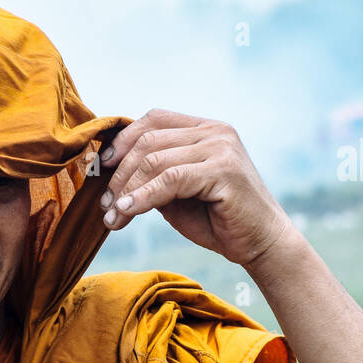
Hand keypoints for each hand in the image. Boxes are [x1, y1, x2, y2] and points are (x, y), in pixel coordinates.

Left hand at [98, 108, 298, 266]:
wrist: (261, 244)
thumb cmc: (218, 220)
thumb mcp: (177, 192)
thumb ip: (153, 175)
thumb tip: (110, 172)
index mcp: (204, 129)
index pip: (153, 119)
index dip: (122, 141)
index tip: (101, 168)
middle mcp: (214, 131)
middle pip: (148, 140)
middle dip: (119, 174)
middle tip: (105, 205)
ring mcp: (221, 148)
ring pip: (155, 160)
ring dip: (126, 191)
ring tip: (113, 216)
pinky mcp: (223, 171)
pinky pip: (170, 179)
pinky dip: (143, 197)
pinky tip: (127, 213)